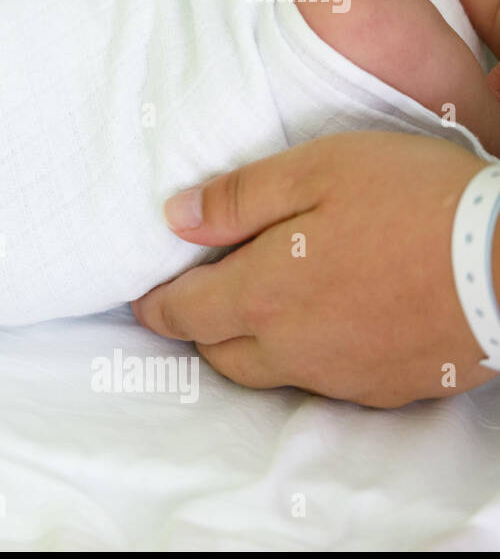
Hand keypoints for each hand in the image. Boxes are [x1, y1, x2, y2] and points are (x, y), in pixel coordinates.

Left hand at [129, 130, 498, 407]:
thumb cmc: (415, 202)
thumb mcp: (317, 169)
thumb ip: (238, 198)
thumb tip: (174, 217)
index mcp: (262, 295)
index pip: (183, 314)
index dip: (155, 306)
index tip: (142, 300)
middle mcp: (293, 348)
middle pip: (220, 352)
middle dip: (198, 328)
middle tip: (195, 301)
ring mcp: (344, 375)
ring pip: (271, 372)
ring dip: (250, 346)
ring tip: (257, 310)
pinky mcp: (389, 388)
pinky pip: (327, 380)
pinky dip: (309, 357)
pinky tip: (326, 324)